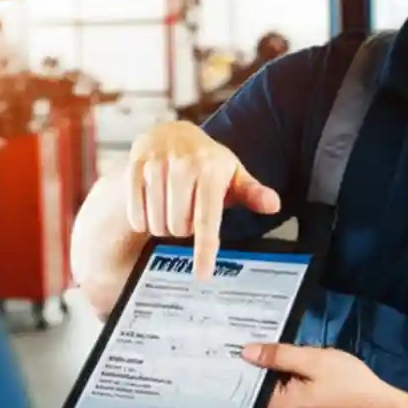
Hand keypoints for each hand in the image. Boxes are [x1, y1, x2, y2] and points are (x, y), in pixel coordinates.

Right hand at [125, 121, 279, 279]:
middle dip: (184, 229)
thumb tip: (273, 205)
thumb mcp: (232, 173)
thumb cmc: (206, 160)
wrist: (170, 132)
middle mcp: (183, 164)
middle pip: (179, 227)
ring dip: (164, 226)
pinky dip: (144, 220)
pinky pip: (137, 214)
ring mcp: (156, 164)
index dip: (204, 251)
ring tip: (171, 208)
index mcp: (211, 169)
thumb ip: (252, 192)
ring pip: (157, 224)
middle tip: (187, 212)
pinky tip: (152, 207)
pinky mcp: (135, 166)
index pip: (207, 220)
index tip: (202, 276)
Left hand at [242, 343, 406, 407]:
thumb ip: (278, 356)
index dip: (253, 357)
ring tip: (298, 355)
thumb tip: (247, 352)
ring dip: (285, 369)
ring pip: (277, 387)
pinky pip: (289, 393)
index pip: (251, 380)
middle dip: (271, 362)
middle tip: (282, 345)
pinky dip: (294, 379)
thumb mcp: (313, 361)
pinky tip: (306, 368)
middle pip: (263, 383)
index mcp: (280, 407)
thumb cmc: (352, 386)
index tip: (253, 339)